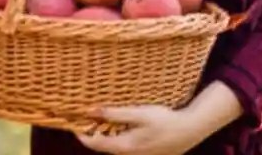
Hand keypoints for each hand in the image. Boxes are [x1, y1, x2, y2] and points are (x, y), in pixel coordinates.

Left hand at [76, 105, 209, 154]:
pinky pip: (125, 147)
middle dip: (93, 133)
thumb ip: (114, 114)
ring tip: (102, 118)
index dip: (81, 133)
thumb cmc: (164, 120)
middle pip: (103, 146)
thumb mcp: (138, 114)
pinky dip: (118, 136)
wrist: (189, 131)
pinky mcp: (144, 153)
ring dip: (106, 134)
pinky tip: (123, 125)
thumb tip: (91, 111)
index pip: (93, 143)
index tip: (72, 121)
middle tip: (86, 117)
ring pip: (114, 147)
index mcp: (123, 146)